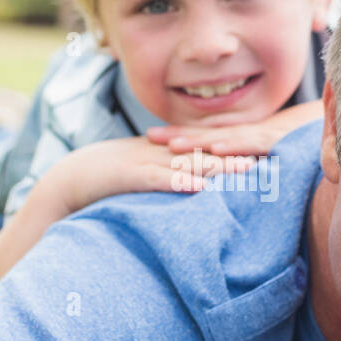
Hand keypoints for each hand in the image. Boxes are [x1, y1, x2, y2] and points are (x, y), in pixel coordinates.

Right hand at [50, 135, 253, 213]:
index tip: (268, 153)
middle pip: (205, 151)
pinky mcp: (128, 176)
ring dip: (217, 166)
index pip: (208, 149)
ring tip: (248, 170)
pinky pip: (157, 179)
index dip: (237, 149)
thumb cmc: (108, 184)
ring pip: (187, 163)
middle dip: (237, 153)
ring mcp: (145, 162)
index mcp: (166, 152)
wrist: (68, 180)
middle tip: (272, 157)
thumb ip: (172, 181)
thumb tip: (200, 191)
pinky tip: (200, 187)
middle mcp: (160, 152)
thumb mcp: (146, 179)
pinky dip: (178, 181)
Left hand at [145, 99, 322, 156]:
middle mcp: (261, 135)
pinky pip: (259, 145)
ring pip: (231, 140)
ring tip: (172, 146)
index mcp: (258, 139)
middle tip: (149, 136)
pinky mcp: (286, 142)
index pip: (216, 138)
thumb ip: (273, 168)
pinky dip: (238, 146)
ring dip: (201, 142)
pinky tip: (216, 148)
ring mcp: (273, 137)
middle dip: (182, 137)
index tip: (157, 137)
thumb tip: (248, 181)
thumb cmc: (328, 143)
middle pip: (215, 136)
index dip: (188, 137)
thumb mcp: (293, 157)